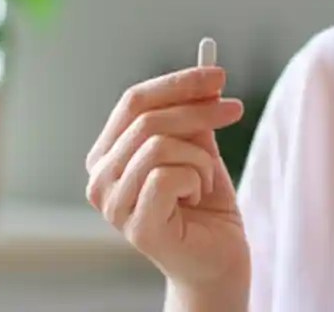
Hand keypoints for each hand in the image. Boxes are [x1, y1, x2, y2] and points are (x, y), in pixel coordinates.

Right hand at [85, 65, 251, 290]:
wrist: (219, 260)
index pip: (133, 101)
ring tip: (205, 180)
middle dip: (197, 108)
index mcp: (107, 154)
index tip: (217, 74)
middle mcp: (99, 178)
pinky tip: (196, 198)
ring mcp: (112, 205)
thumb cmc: (205, 206)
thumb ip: (193, 116)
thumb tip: (206, 74)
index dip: (176, 83)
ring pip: (157, 145)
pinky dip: (195, 179)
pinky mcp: (135, 226)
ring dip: (199, 158)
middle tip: (234, 108)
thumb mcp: (198, 148)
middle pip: (145, 118)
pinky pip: (167, 176)